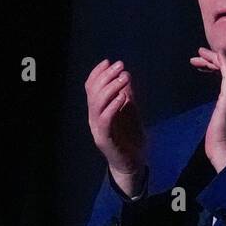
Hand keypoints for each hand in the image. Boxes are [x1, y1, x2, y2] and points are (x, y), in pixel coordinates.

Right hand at [85, 59, 146, 195]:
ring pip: (96, 104)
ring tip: (124, 78)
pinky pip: (105, 120)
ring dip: (110, 88)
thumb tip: (126, 77)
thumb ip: (127, 96)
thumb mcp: (131, 112)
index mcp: (98, 110)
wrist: (133, 163)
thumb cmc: (131, 137)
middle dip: (105, 76)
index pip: (91, 88)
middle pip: (92, 92)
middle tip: (120, 66)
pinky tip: (123, 97)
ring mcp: (97, 128)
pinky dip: (112, 107)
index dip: (98, 73)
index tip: (109, 61)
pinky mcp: (104, 139)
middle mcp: (94, 117)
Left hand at [191, 48, 225, 172]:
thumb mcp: (222, 122)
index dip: (217, 68)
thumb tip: (222, 112)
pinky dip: (224, 63)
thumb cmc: (223, 141)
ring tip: (201, 52)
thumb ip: (224, 112)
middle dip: (214, 60)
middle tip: (199, 53)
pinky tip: (218, 54)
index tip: (203, 62)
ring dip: (215, 58)